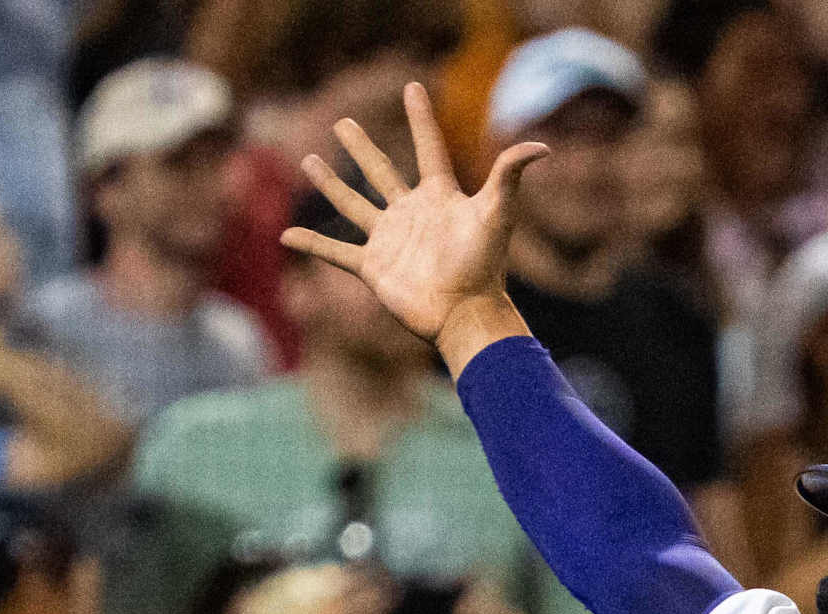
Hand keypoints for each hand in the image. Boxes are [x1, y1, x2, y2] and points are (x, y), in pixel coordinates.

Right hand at [285, 81, 544, 353]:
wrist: (465, 313)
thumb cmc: (483, 265)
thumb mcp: (497, 214)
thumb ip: (510, 176)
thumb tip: (541, 147)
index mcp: (439, 197)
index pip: (428, 148)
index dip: (421, 118)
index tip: (412, 87)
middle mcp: (411, 214)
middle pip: (381, 171)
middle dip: (361, 147)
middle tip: (342, 122)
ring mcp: (390, 239)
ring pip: (353, 204)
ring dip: (331, 183)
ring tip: (310, 159)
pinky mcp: (374, 267)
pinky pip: (337, 251)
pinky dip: (312, 243)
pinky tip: (286, 234)